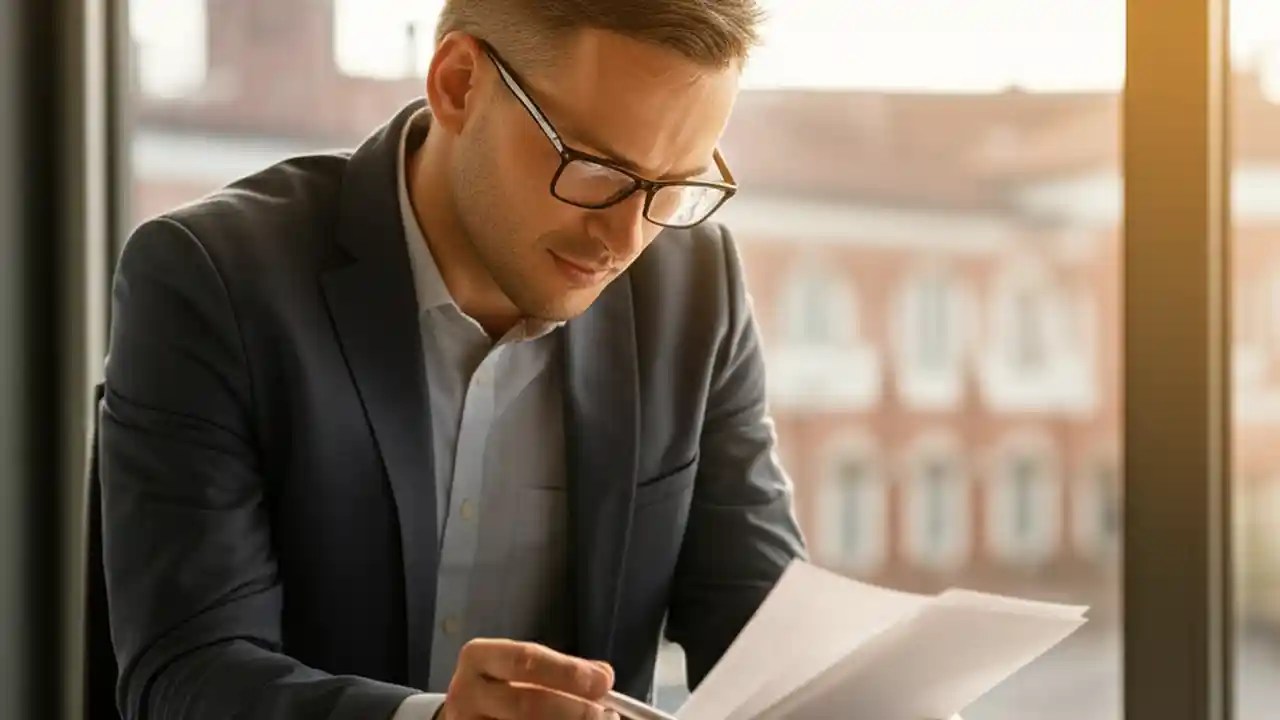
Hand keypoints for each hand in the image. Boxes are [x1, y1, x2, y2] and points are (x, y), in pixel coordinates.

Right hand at [440, 639, 618, 719]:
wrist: (465, 714)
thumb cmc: (502, 686)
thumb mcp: (522, 668)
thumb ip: (561, 670)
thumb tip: (603, 676)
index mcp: (478, 657)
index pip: (525, 659)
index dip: (567, 672)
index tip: (604, 682)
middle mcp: (465, 693)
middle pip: (526, 704)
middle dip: (574, 711)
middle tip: (606, 716)